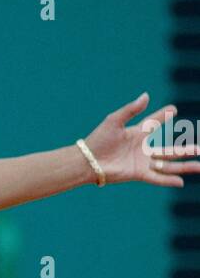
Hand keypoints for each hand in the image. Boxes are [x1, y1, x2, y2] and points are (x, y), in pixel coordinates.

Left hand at [81, 95, 199, 186]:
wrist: (88, 160)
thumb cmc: (99, 139)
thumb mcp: (115, 120)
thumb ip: (132, 109)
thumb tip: (147, 95)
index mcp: (136, 133)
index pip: (154, 123)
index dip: (163, 116)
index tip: (173, 109)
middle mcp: (142, 149)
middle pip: (169, 150)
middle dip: (186, 150)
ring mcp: (142, 162)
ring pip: (168, 165)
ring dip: (184, 166)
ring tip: (199, 166)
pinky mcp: (138, 173)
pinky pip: (157, 177)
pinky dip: (168, 180)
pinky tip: (181, 182)